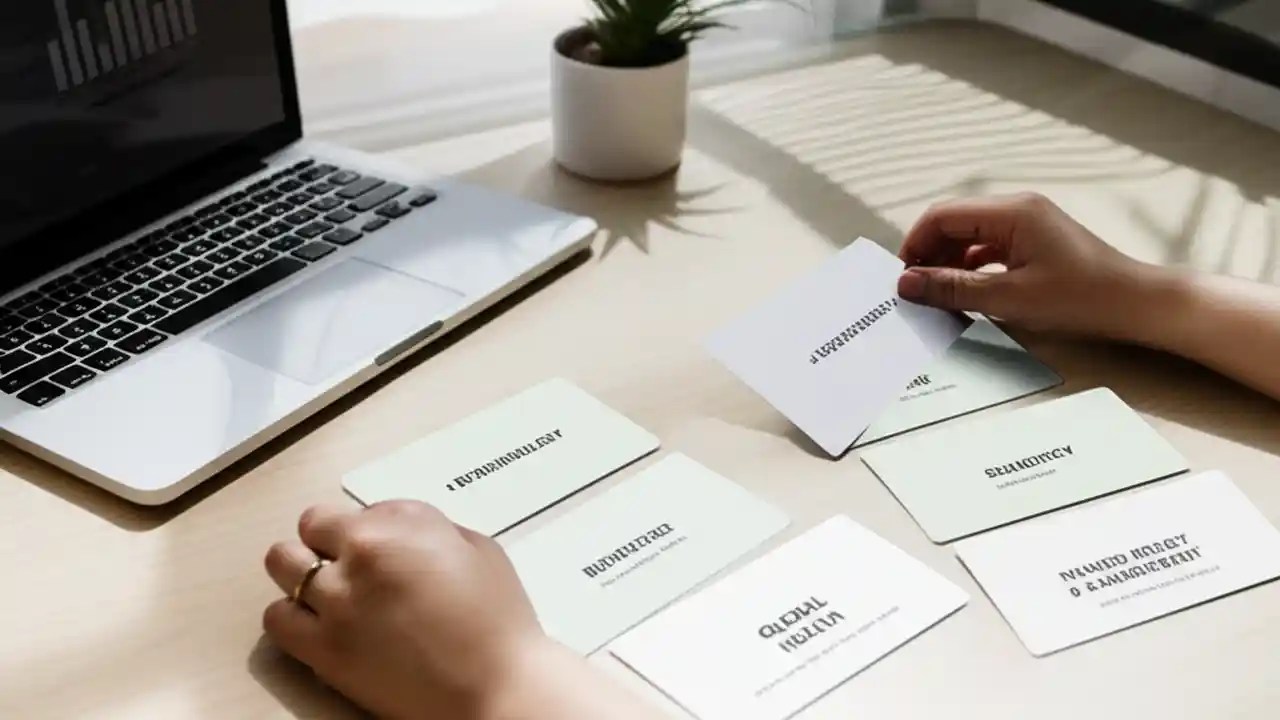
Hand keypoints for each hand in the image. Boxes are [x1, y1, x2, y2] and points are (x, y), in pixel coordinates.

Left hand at [263, 501, 547, 719]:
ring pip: (282, 563)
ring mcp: (338, 599)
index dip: (371, 530)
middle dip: (327, 542)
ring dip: (302, 572)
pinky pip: (276, 616)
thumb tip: (401, 537)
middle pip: (311, 525)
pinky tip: (319, 625)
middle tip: (350, 568)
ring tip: (327, 594)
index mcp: (405, 521)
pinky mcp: (322, 646)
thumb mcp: (478, 550)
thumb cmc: (498, 621)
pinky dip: (292, 616)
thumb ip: (431, 531)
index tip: (385, 552)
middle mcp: (364, 551)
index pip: (358, 508)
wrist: (495, 688)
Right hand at [896, 193, 1154, 338]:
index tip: (902, 279)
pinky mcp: (1034, 241)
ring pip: (969, 236)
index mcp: (1011, 212)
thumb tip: (907, 284)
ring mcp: (1027, 223)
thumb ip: (953, 288)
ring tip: (937, 296)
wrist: (1135, 303)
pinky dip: (970, 267)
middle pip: (953, 222)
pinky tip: (965, 292)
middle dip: (928, 254)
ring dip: (948, 263)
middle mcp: (1017, 208)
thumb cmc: (1080, 297)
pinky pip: (988, 247)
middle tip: (915, 291)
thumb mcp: (1009, 297)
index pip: (942, 216)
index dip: (915, 245)